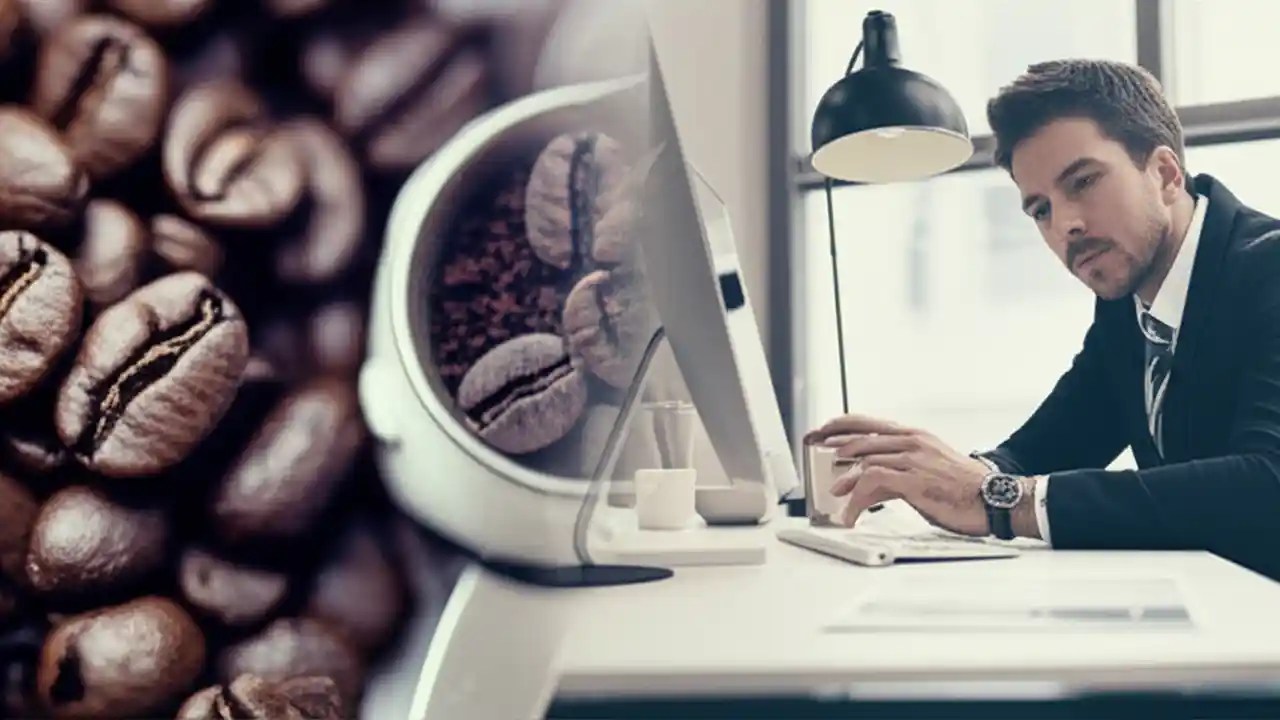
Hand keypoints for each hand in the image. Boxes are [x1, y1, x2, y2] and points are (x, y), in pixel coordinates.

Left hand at [804, 414, 992, 534]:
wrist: (994, 499)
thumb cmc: (963, 488)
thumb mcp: (927, 470)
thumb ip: (897, 471)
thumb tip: (869, 484)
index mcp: (915, 436)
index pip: (870, 423)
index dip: (842, 424)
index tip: (822, 430)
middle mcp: (912, 442)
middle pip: (861, 436)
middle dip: (832, 443)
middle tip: (814, 450)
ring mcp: (912, 459)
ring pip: (865, 460)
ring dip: (845, 479)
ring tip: (836, 493)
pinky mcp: (914, 480)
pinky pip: (874, 483)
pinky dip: (857, 498)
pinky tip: (851, 513)